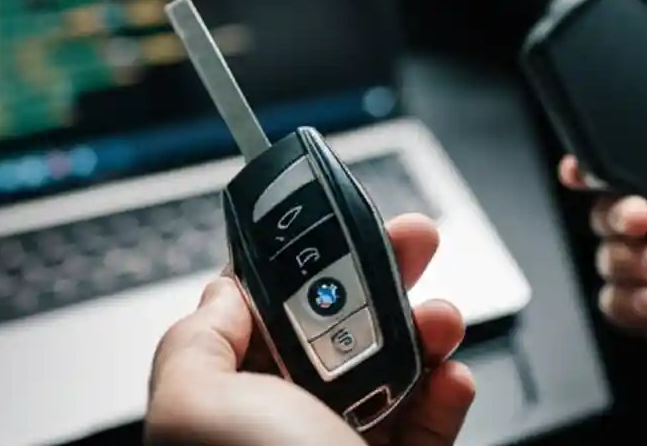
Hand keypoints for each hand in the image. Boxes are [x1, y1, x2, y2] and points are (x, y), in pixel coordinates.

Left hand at [144, 213, 474, 445]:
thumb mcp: (195, 410)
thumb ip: (194, 342)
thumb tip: (219, 294)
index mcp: (229, 404)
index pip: (262, 313)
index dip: (301, 260)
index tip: (334, 221)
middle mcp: (285, 427)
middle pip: (338, 327)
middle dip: (379, 276)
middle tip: (413, 240)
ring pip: (393, 367)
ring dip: (424, 329)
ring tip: (440, 317)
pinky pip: (430, 420)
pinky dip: (449, 393)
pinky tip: (452, 378)